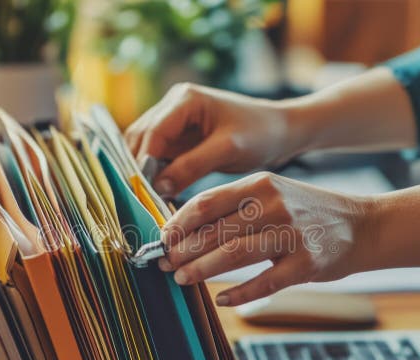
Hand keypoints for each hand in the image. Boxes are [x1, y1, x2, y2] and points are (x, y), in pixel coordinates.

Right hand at [124, 83, 296, 197]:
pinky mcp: (180, 138)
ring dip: (145, 172)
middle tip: (142, 200)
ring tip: (151, 199)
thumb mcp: (227, 149)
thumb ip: (192, 166)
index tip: (144, 191)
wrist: (280, 132)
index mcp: (184, 99)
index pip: (152, 132)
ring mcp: (174, 121)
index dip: (144, 162)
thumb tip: (158, 186)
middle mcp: (173, 105)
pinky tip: (161, 194)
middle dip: (139, 168)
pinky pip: (159, 157)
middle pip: (140, 138)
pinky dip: (157, 174)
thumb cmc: (260, 134)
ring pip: (145, 148)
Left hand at [158, 172, 373, 305]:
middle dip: (184, 249)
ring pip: (234, 254)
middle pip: (216, 230)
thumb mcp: (273, 194)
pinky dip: (240, 294)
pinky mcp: (307, 264)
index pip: (207, 202)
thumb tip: (186, 228)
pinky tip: (222, 300)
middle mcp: (274, 205)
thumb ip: (236, 206)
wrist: (363, 226)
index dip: (179, 223)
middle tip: (165, 263)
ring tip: (182, 279)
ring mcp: (292, 235)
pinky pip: (265, 283)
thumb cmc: (307, 211)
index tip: (162, 239)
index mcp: (260, 184)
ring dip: (202, 269)